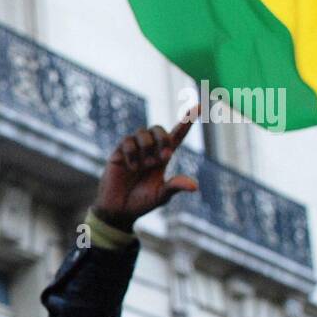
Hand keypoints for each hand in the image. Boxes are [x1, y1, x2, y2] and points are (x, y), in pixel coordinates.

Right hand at [92, 109, 198, 231]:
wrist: (118, 210)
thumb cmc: (141, 203)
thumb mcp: (161, 196)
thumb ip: (175, 187)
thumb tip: (195, 186)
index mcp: (163, 157)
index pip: (177, 135)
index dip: (187, 121)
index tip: (198, 106)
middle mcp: (149, 150)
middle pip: (160, 129)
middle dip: (164, 138)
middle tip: (164, 157)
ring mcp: (133, 150)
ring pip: (143, 132)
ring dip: (147, 148)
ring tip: (144, 166)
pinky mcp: (118, 152)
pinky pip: (127, 140)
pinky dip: (132, 153)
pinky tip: (131, 168)